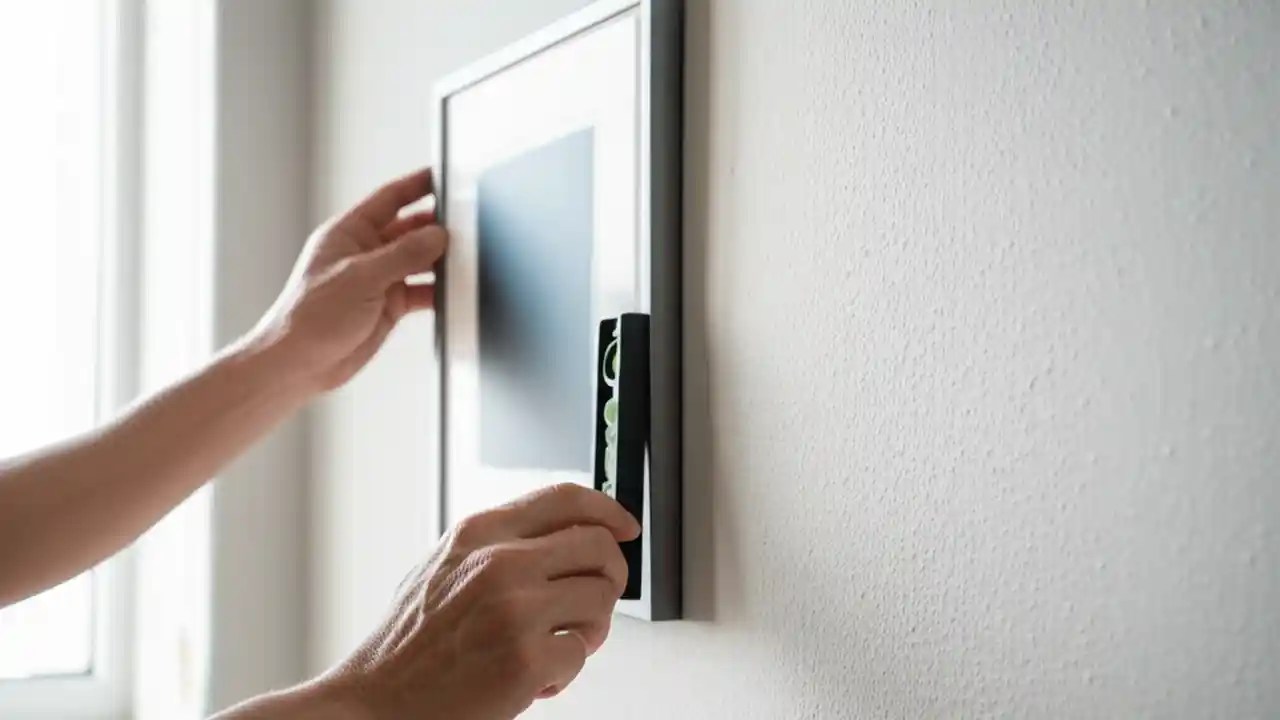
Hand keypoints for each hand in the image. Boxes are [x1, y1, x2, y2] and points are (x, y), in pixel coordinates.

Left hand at [251, 168, 446, 392]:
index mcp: (348, 233)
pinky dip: (437, 291)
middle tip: (463, 226)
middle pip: (409, 230)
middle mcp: (364, 253)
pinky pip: (421, 291)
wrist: (298, 364)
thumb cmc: (308, 317)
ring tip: (463, 259)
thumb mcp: (360, 277)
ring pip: (419, 261)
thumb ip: (402, 255)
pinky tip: (451, 291)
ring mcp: (378, 280)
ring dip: (438, 261)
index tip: (442, 177)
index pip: (389, 199)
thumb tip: (436, 236)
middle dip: (435, 227)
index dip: (417, 185)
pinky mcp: (388, 306)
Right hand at [319, 484, 640, 719]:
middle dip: (609, 578)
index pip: (565, 498)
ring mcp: (515, 608)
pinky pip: (580, 653)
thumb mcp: (442, 568)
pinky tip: (529, 681)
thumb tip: (561, 534)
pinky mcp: (525, 658)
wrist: (374, 703)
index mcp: (480, 533)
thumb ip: (496, 545)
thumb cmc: (407, 646)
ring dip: (588, 630)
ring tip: (550, 648)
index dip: (608, 509)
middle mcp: (500, 561)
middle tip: (590, 607)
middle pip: (599, 546)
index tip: (626, 527)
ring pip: (601, 600)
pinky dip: (563, 674)